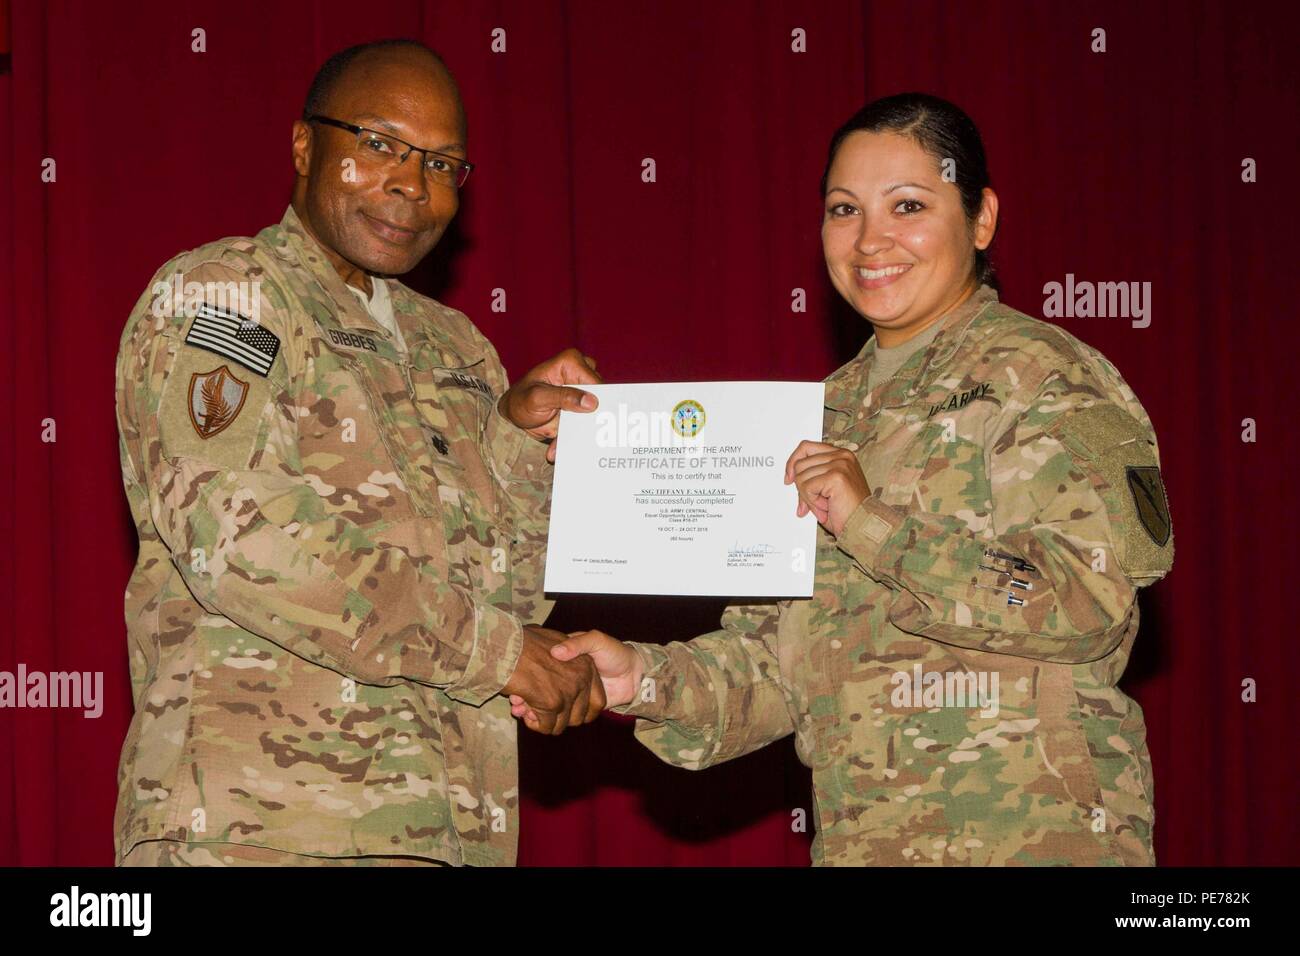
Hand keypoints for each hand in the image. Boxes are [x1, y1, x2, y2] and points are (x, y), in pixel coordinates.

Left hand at [498, 348, 601, 462]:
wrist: (513, 416)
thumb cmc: (520, 400)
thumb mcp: (537, 398)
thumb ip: (563, 397)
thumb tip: (591, 402)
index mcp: (572, 362)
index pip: (596, 383)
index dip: (598, 402)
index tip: (593, 420)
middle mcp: (581, 374)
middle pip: (600, 398)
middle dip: (590, 421)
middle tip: (584, 436)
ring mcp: (582, 393)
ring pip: (595, 414)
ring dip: (582, 432)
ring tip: (566, 444)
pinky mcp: (580, 410)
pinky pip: (586, 425)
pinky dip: (574, 439)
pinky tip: (556, 449)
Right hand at [509, 629, 642, 728]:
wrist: (633, 674)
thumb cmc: (614, 653)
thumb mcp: (596, 641)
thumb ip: (579, 644)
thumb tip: (557, 652)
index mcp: (565, 662)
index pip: (539, 668)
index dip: (527, 673)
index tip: (516, 676)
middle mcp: (562, 678)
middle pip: (535, 687)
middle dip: (522, 694)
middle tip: (513, 697)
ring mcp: (566, 693)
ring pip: (540, 702)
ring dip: (527, 705)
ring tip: (518, 706)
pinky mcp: (573, 708)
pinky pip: (553, 715)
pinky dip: (539, 717)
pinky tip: (527, 714)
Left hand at [784, 440, 869, 536]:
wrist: (862, 526)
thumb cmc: (847, 511)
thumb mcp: (825, 488)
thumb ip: (811, 476)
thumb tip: (790, 477)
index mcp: (840, 455)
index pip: (806, 447)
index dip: (793, 462)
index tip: (789, 478)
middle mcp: (842, 456)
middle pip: (800, 464)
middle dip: (801, 488)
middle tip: (814, 503)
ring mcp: (840, 465)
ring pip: (801, 477)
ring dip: (808, 497)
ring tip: (823, 506)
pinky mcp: (836, 476)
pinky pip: (807, 487)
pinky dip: (812, 502)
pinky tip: (826, 507)